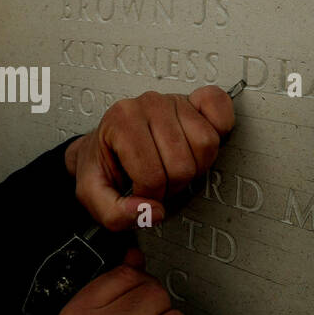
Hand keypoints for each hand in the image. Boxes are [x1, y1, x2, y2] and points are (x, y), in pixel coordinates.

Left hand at [64, 85, 234, 230]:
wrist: (102, 145)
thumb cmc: (102, 165)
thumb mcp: (93, 195)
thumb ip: (115, 214)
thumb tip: (152, 211)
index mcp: (120, 122)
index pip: (152, 175)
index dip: (150, 194)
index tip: (141, 191)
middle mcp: (148, 105)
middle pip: (183, 164)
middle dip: (172, 184)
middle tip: (159, 181)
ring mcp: (173, 100)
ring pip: (206, 144)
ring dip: (195, 166)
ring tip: (175, 166)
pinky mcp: (194, 100)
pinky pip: (219, 109)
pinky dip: (219, 127)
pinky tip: (198, 142)